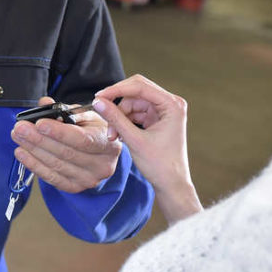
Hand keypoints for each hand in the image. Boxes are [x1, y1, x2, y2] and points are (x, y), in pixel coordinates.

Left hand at [11, 96, 121, 192]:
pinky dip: (33, 164)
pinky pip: (51, 177)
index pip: (82, 139)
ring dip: (32, 150)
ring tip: (18, 136)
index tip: (39, 123)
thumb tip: (45, 104)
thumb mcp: (86, 115)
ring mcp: (89, 179)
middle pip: (65, 153)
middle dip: (39, 139)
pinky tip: (22, 153)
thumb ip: (66, 109)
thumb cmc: (93, 130)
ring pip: (56, 165)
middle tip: (20, 127)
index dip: (59, 132)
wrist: (101, 153)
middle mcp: (102, 164)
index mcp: (108, 143)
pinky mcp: (75, 187)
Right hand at [91, 75, 201, 223]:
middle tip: (102, 112)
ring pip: (133, 103)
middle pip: (136, 91)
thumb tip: (98, 102)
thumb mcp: (134, 140)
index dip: (116, 90)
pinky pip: (135, 112)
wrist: (171, 185)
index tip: (98, 97)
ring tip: (113, 135)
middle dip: (118, 104)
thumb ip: (115, 118)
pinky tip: (119, 134)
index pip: (140, 86)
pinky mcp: (157, 119)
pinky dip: (124, 121)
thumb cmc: (160, 165)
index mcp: (172, 105)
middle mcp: (170, 104)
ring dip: (119, 116)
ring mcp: (163, 111)